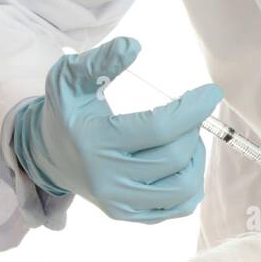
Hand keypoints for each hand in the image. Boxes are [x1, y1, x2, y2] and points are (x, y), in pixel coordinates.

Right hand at [11, 36, 222, 222]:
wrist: (48, 156)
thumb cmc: (68, 111)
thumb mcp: (71, 79)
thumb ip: (100, 60)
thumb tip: (134, 46)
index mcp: (94, 141)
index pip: (158, 128)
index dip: (193, 109)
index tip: (212, 93)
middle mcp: (105, 178)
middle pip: (174, 157)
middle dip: (192, 130)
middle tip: (188, 115)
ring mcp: (118, 202)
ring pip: (182, 187)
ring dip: (196, 158)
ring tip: (187, 139)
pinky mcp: (128, 215)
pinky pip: (178, 208)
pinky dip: (191, 185)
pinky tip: (183, 163)